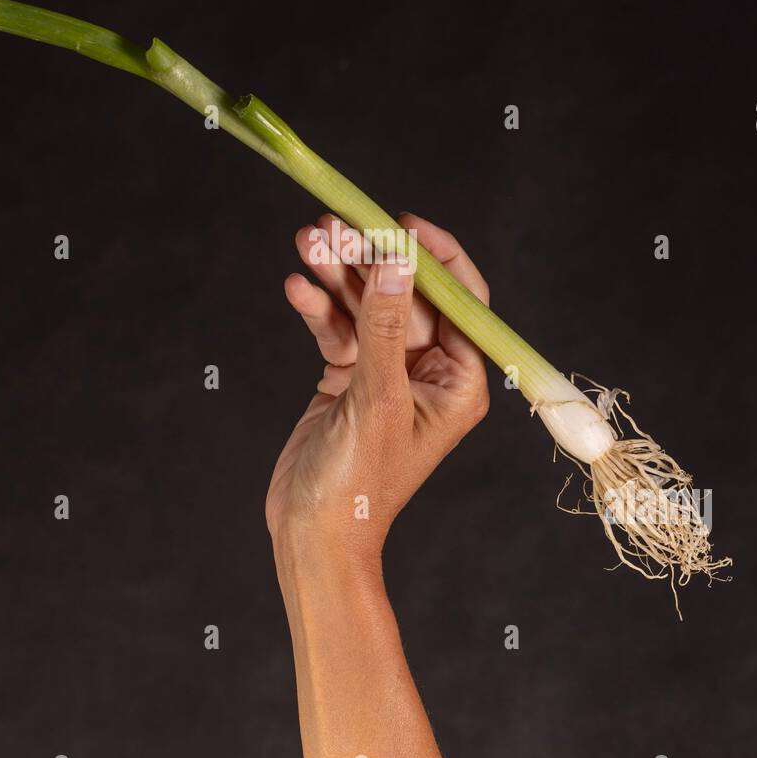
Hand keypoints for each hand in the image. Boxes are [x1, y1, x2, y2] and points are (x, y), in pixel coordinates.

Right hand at [266, 212, 490, 580]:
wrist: (312, 533)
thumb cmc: (358, 484)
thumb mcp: (377, 399)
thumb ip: (386, 327)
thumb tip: (398, 261)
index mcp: (458, 381)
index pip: (460, 301)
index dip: (433, 256)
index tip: (399, 223)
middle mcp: (428, 372)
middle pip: (404, 294)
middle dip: (368, 259)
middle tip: (331, 228)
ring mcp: (386, 372)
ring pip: (365, 305)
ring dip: (336, 275)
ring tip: (306, 243)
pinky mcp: (348, 378)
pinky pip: (337, 328)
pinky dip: (317, 307)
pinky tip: (296, 287)